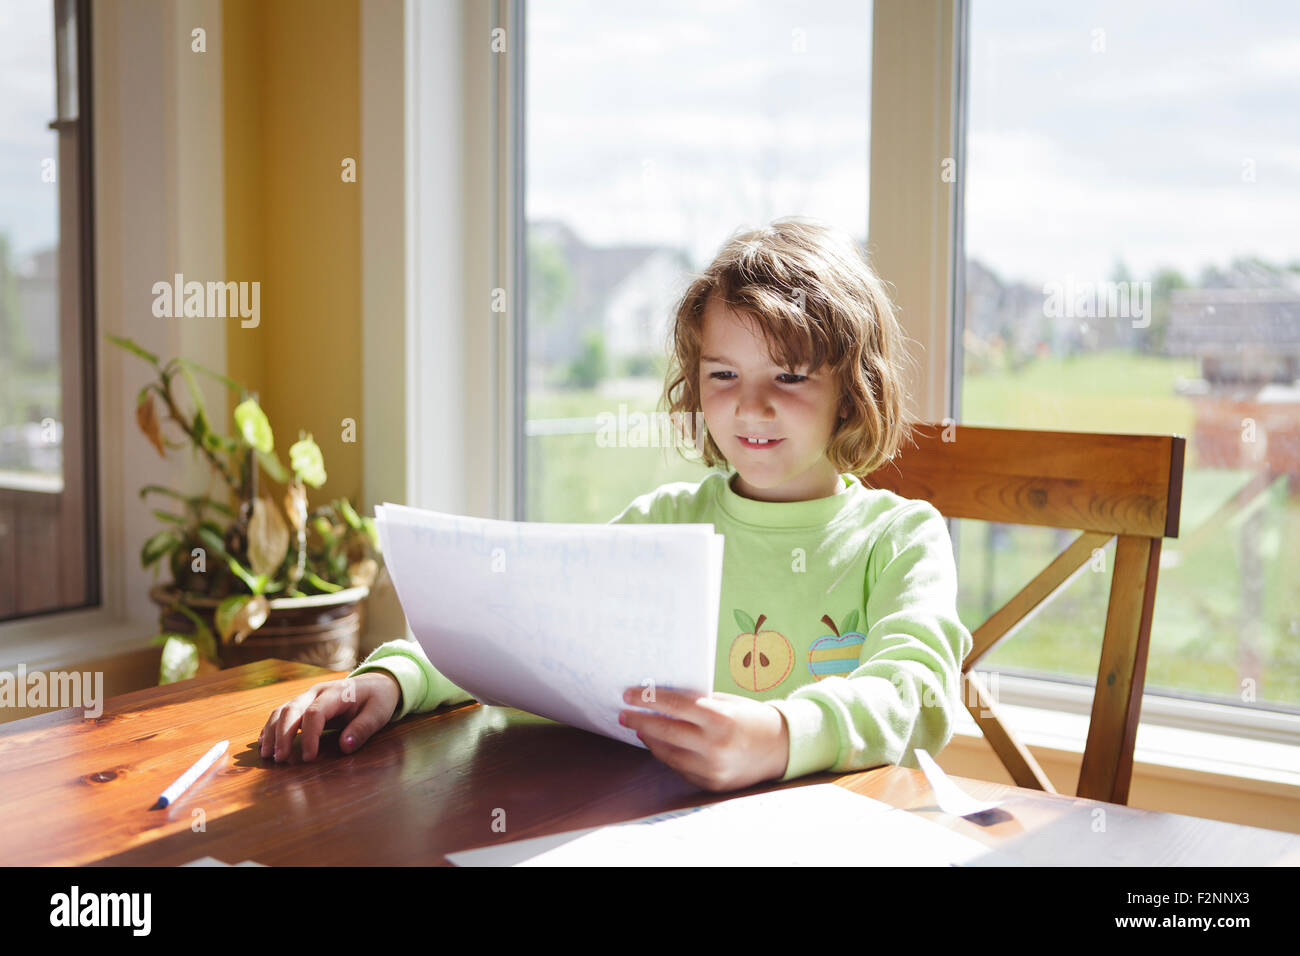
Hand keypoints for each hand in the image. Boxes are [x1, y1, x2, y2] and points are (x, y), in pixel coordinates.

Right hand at [258, 671, 400, 762]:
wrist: (376, 682)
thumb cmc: (378, 699)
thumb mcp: (379, 713)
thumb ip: (363, 729)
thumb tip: (345, 747)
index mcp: (337, 692)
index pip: (316, 713)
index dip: (309, 736)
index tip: (308, 758)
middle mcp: (317, 692)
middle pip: (292, 709)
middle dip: (282, 735)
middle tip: (279, 759)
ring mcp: (308, 696)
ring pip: (282, 710)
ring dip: (272, 732)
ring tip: (267, 755)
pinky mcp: (304, 703)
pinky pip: (282, 712)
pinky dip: (271, 727)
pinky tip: (264, 742)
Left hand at [619, 686, 789, 792]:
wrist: (781, 749)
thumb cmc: (750, 718)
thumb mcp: (726, 703)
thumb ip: (697, 703)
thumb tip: (659, 700)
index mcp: (719, 718)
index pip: (674, 705)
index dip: (648, 699)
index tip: (629, 694)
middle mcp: (714, 745)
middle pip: (665, 731)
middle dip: (639, 721)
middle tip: (623, 713)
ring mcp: (712, 767)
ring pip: (667, 753)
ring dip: (649, 739)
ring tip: (639, 728)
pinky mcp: (710, 783)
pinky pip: (680, 767)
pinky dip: (667, 754)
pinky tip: (659, 744)